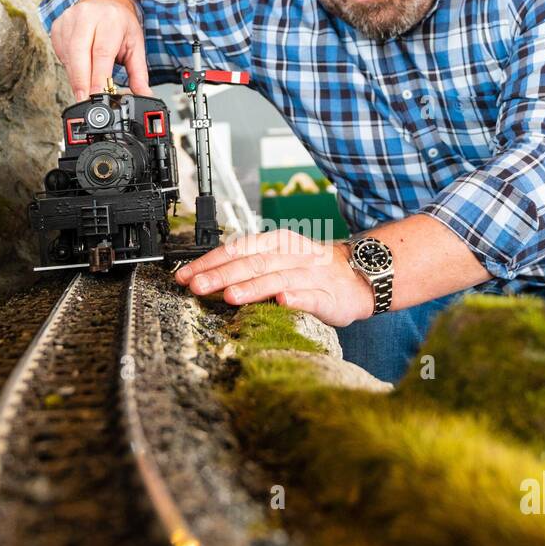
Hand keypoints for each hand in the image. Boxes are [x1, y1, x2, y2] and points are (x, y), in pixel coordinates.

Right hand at [48, 0, 149, 100]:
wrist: (104, 2)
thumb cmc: (119, 24)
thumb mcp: (135, 45)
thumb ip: (138, 73)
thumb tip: (144, 95)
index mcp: (111, 20)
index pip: (101, 52)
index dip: (97, 76)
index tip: (96, 94)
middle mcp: (88, 16)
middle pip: (79, 53)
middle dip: (80, 81)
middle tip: (84, 99)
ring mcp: (70, 19)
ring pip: (68, 55)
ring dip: (75, 76)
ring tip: (84, 88)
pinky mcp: (58, 25)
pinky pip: (60, 52)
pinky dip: (68, 66)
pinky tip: (78, 67)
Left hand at [174, 228, 374, 327]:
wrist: (359, 276)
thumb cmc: (310, 269)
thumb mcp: (278, 258)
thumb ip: (248, 264)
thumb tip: (206, 274)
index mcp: (276, 243)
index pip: (238, 249)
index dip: (210, 262)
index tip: (186, 275)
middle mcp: (291, 256)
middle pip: (253, 263)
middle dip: (222, 275)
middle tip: (198, 286)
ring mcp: (310, 275)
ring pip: (279, 278)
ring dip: (254, 287)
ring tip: (232, 296)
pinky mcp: (328, 297)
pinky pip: (312, 297)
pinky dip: (297, 299)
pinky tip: (284, 302)